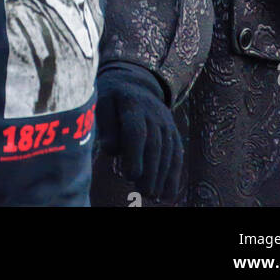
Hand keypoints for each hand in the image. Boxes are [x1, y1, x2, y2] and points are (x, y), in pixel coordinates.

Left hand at [96, 65, 182, 200]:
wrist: (135, 84)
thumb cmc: (113, 99)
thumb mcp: (102, 103)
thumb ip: (106, 126)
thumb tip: (111, 151)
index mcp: (133, 105)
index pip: (136, 131)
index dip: (135, 154)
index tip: (130, 175)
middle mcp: (154, 114)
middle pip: (154, 145)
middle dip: (150, 171)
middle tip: (143, 192)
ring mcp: (166, 123)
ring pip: (168, 152)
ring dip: (162, 176)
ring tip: (152, 196)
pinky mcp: (173, 132)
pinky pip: (177, 154)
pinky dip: (174, 175)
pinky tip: (168, 194)